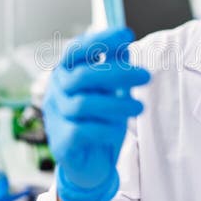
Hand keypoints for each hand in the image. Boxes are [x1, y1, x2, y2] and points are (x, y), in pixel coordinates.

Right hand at [43, 28, 150, 200]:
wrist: (90, 165)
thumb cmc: (100, 121)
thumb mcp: (111, 92)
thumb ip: (114, 70)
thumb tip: (124, 45)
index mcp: (67, 74)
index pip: (77, 50)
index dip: (100, 40)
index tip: (127, 35)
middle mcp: (56, 92)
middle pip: (83, 76)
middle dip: (118, 73)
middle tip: (145, 76)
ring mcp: (55, 117)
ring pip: (84, 104)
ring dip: (116, 104)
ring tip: (139, 107)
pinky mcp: (61, 142)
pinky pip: (83, 131)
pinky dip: (104, 129)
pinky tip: (117, 131)